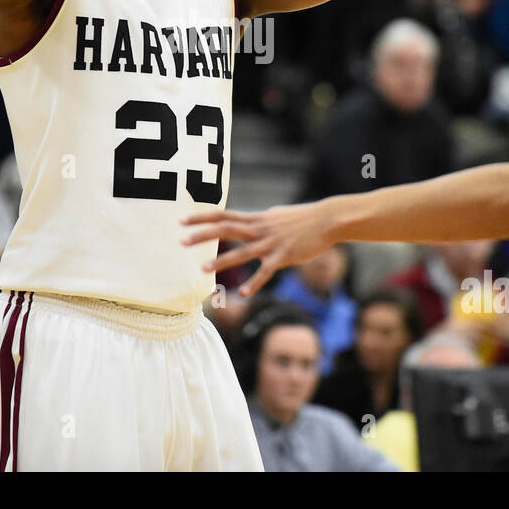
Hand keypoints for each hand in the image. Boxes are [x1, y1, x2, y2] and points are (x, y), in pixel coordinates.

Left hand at [181, 201, 337, 296]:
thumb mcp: (276, 216)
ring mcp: (271, 243)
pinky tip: (244, 293)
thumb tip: (249, 221)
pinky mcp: (284, 256)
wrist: (327, 220)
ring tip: (202, 268)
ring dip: (222, 261)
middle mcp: (259, 229)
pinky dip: (255, 282)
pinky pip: (266, 271)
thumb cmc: (303, 218)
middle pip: (225, 230)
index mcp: (256, 219)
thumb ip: (260, 221)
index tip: (182, 221)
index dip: (201, 218)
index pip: (223, 215)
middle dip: (202, 236)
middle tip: (181, 241)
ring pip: (242, 252)